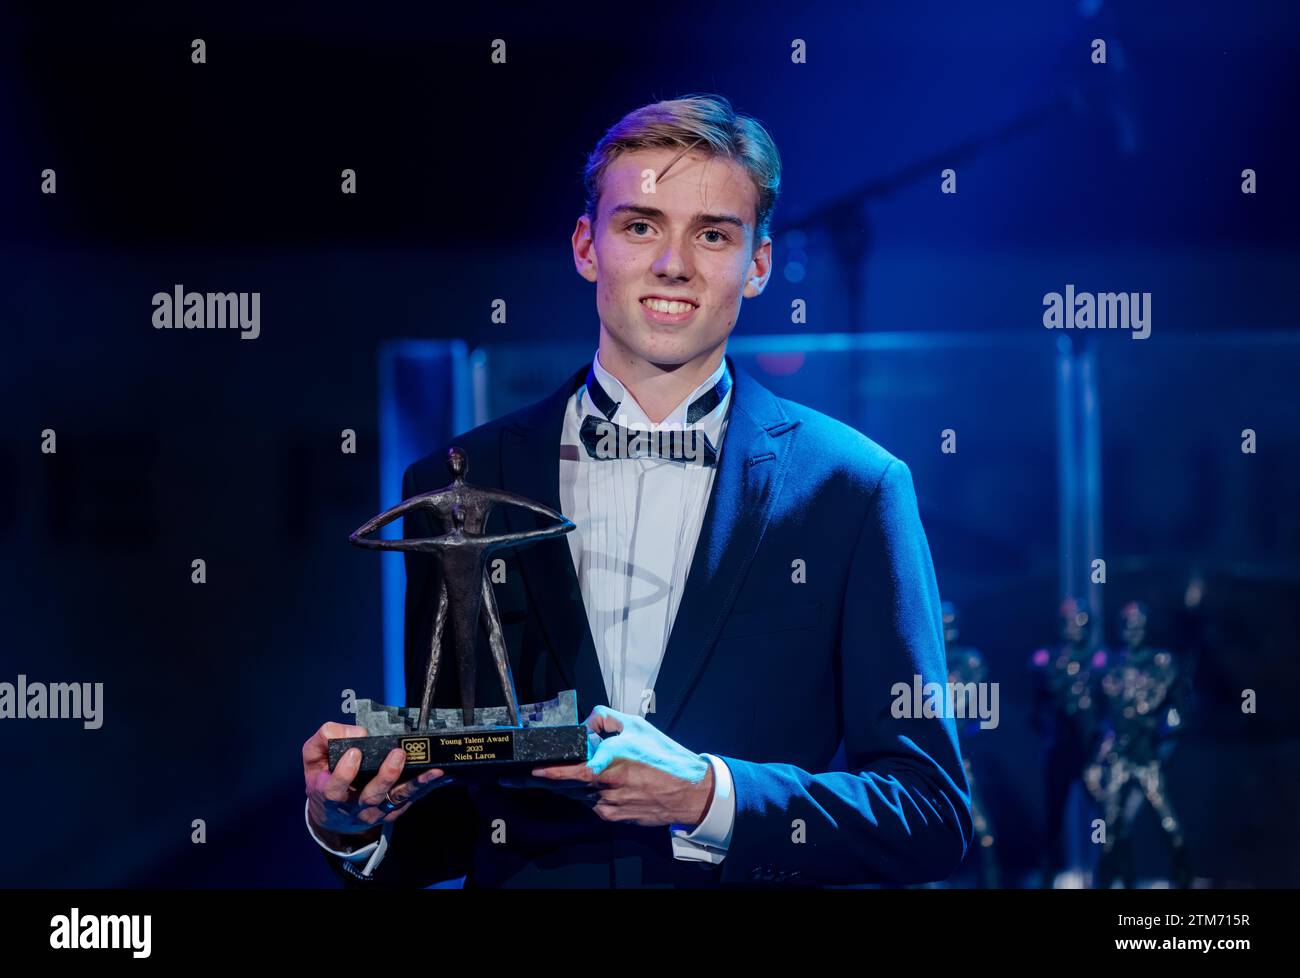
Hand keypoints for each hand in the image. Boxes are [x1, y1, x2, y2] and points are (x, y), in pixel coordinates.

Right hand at [303, 722, 453, 844]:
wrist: (333, 815)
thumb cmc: (324, 778)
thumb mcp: (313, 758)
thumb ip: (324, 740)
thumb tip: (356, 732)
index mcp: (329, 795)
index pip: (334, 789)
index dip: (344, 773)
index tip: (355, 752)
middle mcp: (353, 807)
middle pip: (371, 796)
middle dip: (386, 776)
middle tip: (397, 754)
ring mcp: (374, 812)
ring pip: (395, 799)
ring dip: (414, 785)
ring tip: (431, 770)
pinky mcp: (391, 811)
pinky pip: (409, 799)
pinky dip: (425, 787)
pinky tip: (437, 775)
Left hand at [511, 706, 713, 827]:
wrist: (690, 792)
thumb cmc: (666, 759)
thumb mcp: (638, 727)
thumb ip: (607, 720)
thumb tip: (586, 723)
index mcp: (610, 763)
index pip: (570, 771)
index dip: (548, 773)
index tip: (532, 771)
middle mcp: (606, 787)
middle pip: (567, 785)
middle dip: (547, 781)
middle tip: (524, 779)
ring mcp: (609, 805)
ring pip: (580, 795)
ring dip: (572, 787)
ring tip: (570, 777)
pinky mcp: (615, 817)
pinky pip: (594, 805)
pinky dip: (591, 795)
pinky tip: (602, 786)